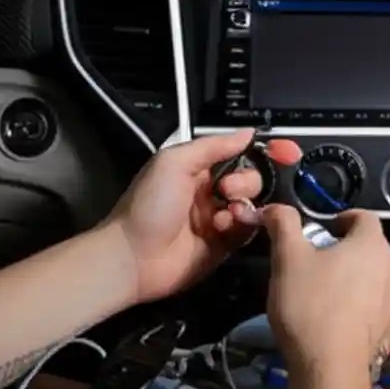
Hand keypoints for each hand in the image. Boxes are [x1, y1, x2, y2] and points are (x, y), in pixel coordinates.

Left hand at [105, 130, 265, 303]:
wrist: (134, 256)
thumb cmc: (150, 204)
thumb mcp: (174, 163)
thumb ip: (212, 146)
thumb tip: (248, 132)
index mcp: (196, 170)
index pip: (234, 157)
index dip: (248, 156)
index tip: (256, 158)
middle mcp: (209, 193)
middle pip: (248, 182)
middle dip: (245, 183)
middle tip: (228, 191)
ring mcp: (216, 220)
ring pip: (250, 206)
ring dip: (245, 205)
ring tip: (229, 212)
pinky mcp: (222, 247)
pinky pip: (245, 232)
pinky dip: (242, 226)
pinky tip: (225, 226)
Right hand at [263, 205, 389, 374]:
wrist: (330, 368)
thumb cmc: (310, 305)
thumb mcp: (287, 259)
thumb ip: (284, 225)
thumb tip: (276, 208)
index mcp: (373, 245)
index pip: (364, 217)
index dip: (343, 219)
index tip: (323, 231)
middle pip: (371, 248)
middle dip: (347, 251)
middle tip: (317, 264)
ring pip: (376, 278)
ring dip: (356, 279)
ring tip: (326, 294)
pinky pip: (377, 307)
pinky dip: (361, 306)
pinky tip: (338, 320)